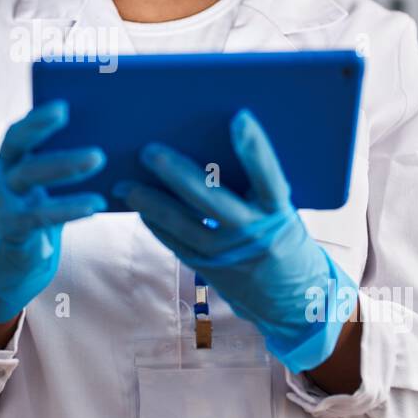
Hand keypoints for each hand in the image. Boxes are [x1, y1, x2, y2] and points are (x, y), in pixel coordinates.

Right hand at [0, 100, 106, 323]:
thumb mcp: (45, 180)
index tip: (62, 106)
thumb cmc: (38, 204)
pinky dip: (68, 209)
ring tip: (99, 161)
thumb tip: (109, 132)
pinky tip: (96, 204)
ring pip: (31, 179)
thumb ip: (62, 157)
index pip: (19, 131)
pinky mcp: (14, 229)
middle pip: (21, 150)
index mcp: (13, 157)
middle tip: (95, 143)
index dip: (37, 118)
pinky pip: (41, 217)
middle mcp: (5, 175)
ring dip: (64, 168)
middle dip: (50, 139)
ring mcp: (7, 202)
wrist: (9, 254)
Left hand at [112, 108, 357, 371]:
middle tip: (149, 150)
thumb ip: (256, 188)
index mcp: (279, 213)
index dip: (256, 149)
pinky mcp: (208, 269)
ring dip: (151, 203)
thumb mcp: (283, 213)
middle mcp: (253, 233)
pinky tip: (138, 207)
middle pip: (211, 200)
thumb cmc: (284, 239)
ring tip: (125, 184)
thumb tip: (209, 148)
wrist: (292, 301)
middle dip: (178, 174)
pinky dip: (156, 224)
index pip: (269, 176)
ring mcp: (228, 254)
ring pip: (183, 225)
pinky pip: (176, 243)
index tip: (240, 117)